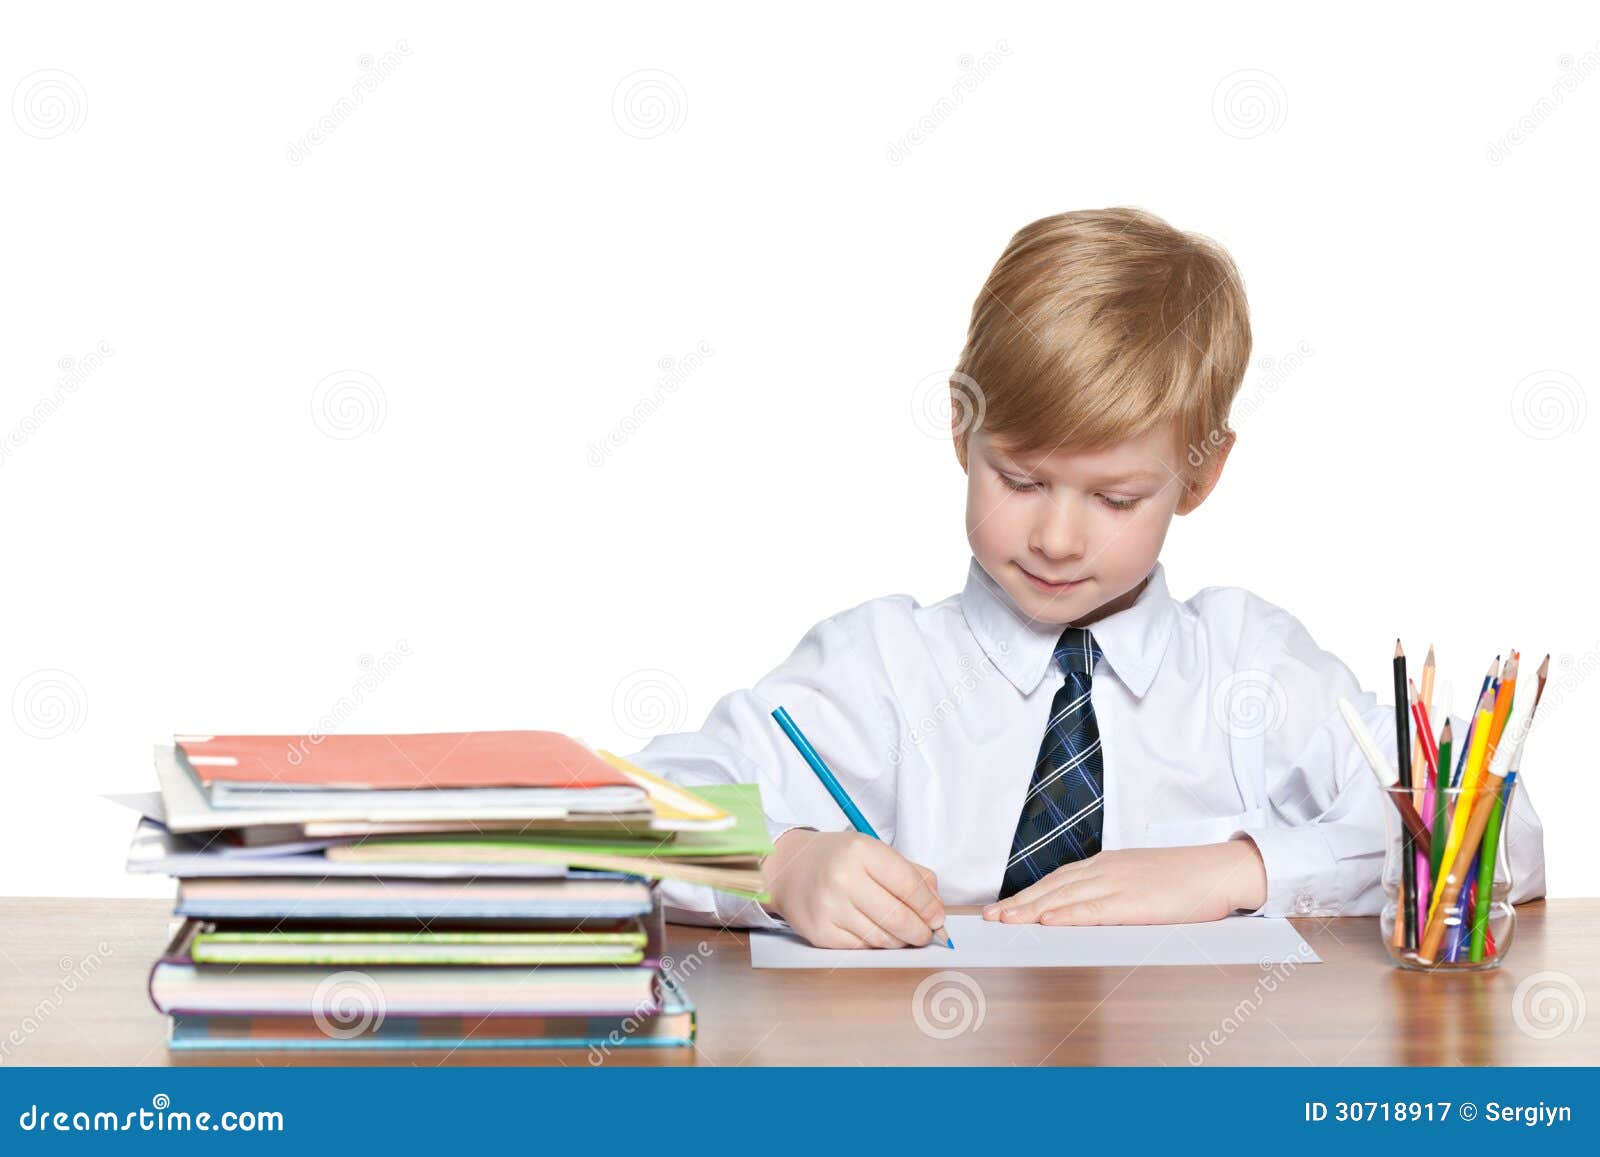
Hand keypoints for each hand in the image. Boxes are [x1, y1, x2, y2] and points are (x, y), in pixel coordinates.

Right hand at [762, 828, 946, 948]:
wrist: (789, 869)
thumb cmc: (839, 861)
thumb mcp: (875, 852)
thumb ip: (913, 876)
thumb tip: (938, 912)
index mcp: (861, 852)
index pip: (909, 885)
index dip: (930, 907)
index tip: (938, 918)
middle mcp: (843, 879)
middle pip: (898, 918)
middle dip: (920, 932)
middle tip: (926, 934)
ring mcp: (829, 908)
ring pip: (882, 938)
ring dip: (900, 941)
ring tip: (903, 934)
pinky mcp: (820, 933)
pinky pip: (862, 948)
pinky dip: (876, 945)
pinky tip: (876, 934)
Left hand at [981, 840, 1267, 925]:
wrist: (1221, 870)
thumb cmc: (1185, 879)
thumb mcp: (1140, 877)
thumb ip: (1112, 889)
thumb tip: (1085, 906)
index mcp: (1106, 865)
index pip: (1056, 880)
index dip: (1027, 895)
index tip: (1002, 908)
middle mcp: (1106, 870)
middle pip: (1053, 888)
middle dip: (1019, 903)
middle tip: (990, 918)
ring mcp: (1120, 884)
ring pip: (1066, 897)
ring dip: (1032, 910)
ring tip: (1006, 921)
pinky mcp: (1136, 902)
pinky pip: (1095, 909)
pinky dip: (1068, 915)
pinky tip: (1048, 921)